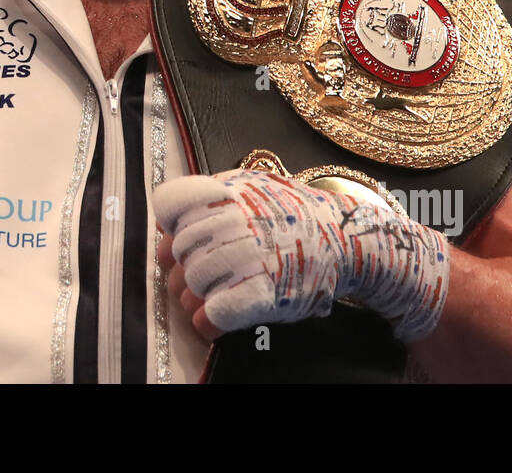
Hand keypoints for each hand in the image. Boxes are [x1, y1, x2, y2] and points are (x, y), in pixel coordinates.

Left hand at [151, 169, 449, 342]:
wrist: (345, 239)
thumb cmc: (294, 216)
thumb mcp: (251, 187)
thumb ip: (210, 199)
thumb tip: (165, 227)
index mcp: (226, 192)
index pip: (169, 206)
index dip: (170, 228)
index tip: (180, 242)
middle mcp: (231, 221)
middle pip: (178, 252)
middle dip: (185, 268)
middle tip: (206, 275)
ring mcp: (244, 258)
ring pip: (189, 285)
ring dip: (195, 297)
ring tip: (215, 296)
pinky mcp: (256, 295)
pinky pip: (209, 316)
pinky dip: (207, 323)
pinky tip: (217, 320)